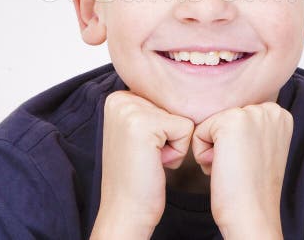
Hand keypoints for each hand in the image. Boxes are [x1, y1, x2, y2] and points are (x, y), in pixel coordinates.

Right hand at [92, 90, 195, 237]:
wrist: (126, 210)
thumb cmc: (138, 176)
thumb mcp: (139, 132)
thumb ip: (152, 108)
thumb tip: (181, 92)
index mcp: (118, 97)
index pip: (166, 99)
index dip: (164, 128)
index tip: (143, 148)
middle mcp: (120, 98)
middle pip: (175, 105)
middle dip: (170, 134)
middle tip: (148, 156)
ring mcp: (130, 110)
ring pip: (182, 117)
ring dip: (174, 143)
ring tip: (151, 159)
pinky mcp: (144, 124)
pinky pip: (186, 129)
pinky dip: (177, 152)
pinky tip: (155, 163)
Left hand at [191, 102, 292, 237]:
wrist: (253, 215)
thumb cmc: (252, 189)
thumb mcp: (262, 149)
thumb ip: (252, 128)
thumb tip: (229, 125)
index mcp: (279, 115)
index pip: (237, 117)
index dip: (235, 145)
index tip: (249, 164)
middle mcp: (269, 109)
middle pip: (224, 119)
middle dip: (223, 145)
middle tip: (240, 168)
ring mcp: (252, 113)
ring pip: (211, 125)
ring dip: (213, 149)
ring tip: (232, 168)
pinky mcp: (231, 121)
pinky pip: (199, 132)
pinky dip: (202, 154)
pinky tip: (222, 168)